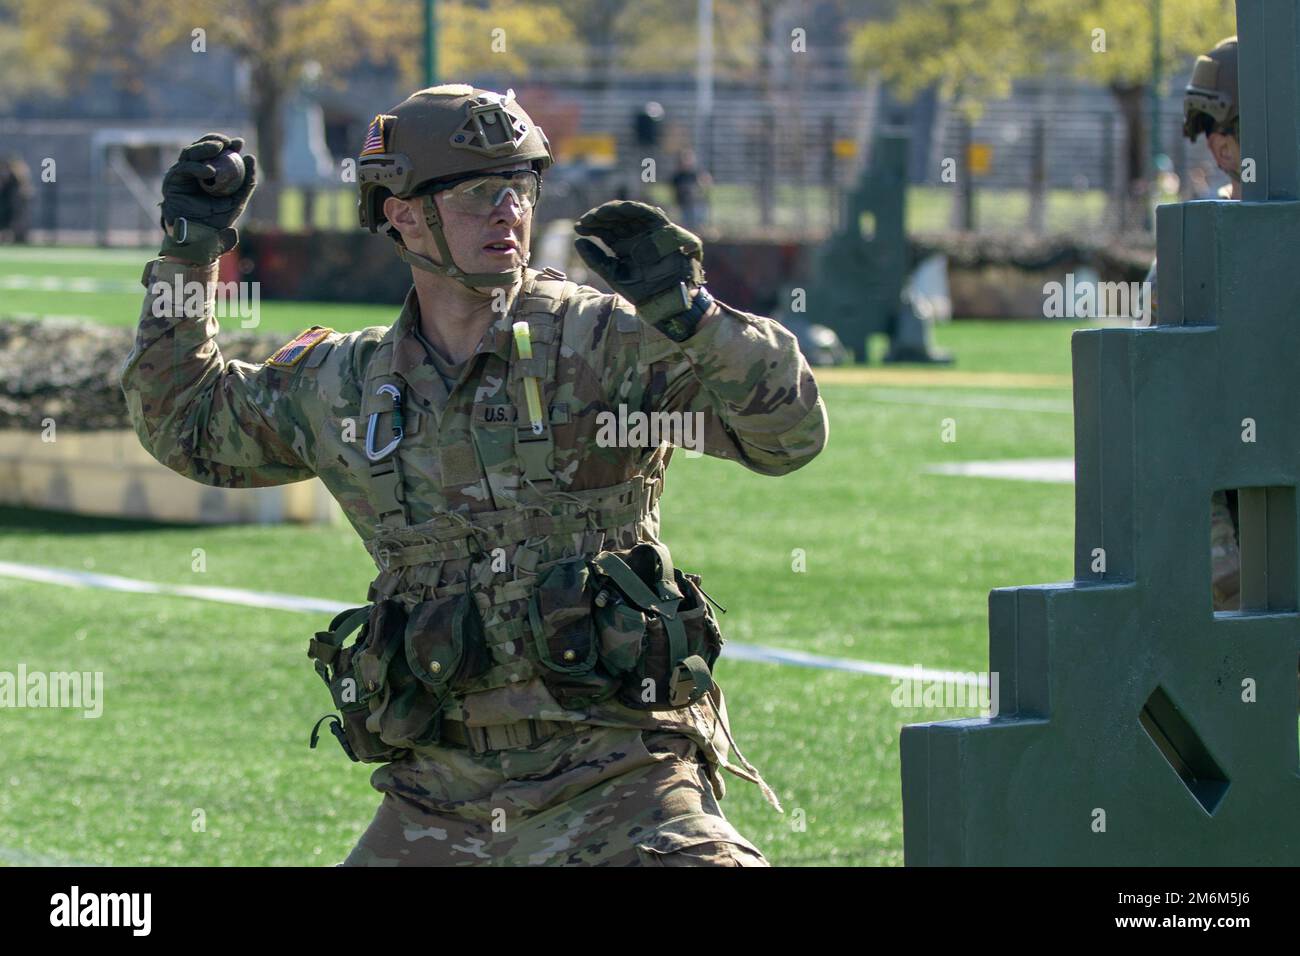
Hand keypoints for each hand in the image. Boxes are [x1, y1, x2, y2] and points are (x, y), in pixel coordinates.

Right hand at [159, 133, 257, 265]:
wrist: (200, 236)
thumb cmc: (218, 220)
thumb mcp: (237, 200)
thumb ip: (246, 182)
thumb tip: (251, 158)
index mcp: (207, 171)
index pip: (214, 152)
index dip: (226, 144)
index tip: (239, 142)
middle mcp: (192, 169)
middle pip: (200, 147)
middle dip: (214, 140)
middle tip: (228, 142)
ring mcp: (181, 173)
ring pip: (190, 153)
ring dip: (204, 147)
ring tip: (220, 148)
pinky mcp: (172, 181)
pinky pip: (184, 169)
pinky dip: (197, 168)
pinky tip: (210, 172)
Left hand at [572, 201, 705, 321]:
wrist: (666, 299)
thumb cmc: (641, 290)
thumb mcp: (613, 274)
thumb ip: (596, 259)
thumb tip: (577, 241)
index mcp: (624, 247)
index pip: (606, 231)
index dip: (592, 227)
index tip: (578, 228)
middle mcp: (635, 237)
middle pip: (615, 220)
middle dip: (599, 218)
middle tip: (585, 221)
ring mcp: (648, 232)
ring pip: (628, 213)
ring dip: (611, 211)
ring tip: (596, 215)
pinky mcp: (662, 229)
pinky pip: (646, 213)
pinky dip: (630, 209)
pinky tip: (614, 210)